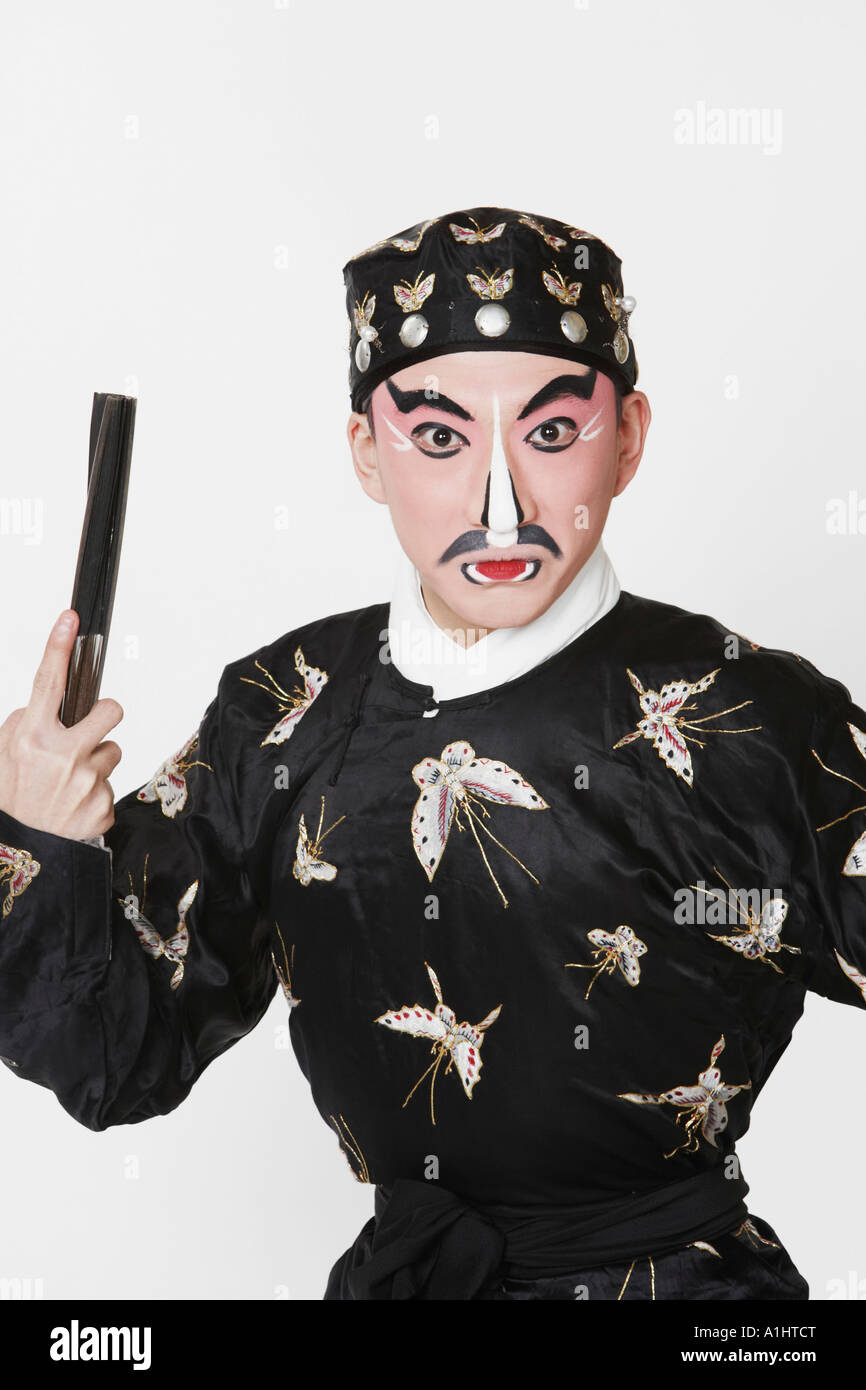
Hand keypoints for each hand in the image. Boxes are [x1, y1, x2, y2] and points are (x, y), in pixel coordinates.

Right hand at [0, 609, 123, 838]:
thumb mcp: (3, 758)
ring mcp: (86, 782)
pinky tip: (76, 807)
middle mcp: (61, 756)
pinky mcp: (103, 805)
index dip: (58, 647)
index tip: (70, 619)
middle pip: (110, 709)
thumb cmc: (15, 801)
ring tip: (70, 784)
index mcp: (31, 739)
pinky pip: (111, 784)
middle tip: (86, 734)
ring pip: (113, 750)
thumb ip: (21, 725)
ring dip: (97, 762)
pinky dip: (96, 793)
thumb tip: (41, 704)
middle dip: (104, 715)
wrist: (27, 854)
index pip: (48, 683)